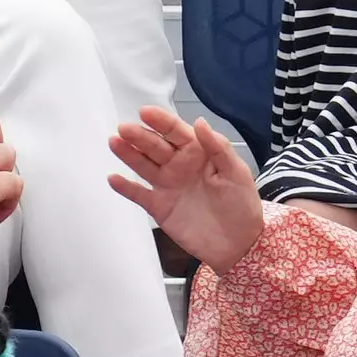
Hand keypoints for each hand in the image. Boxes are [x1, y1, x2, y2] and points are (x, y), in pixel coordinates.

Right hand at [109, 107, 263, 275]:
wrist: (239, 244)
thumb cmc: (242, 204)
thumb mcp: (236, 172)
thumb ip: (218, 148)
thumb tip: (199, 122)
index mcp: (199, 152)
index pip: (176, 132)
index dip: (161, 121)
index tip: (145, 112)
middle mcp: (179, 165)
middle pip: (156, 146)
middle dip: (140, 136)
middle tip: (123, 128)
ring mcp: (168, 185)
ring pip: (144, 165)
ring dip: (128, 154)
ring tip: (114, 142)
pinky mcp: (160, 207)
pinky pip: (139, 194)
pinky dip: (126, 187)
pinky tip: (113, 178)